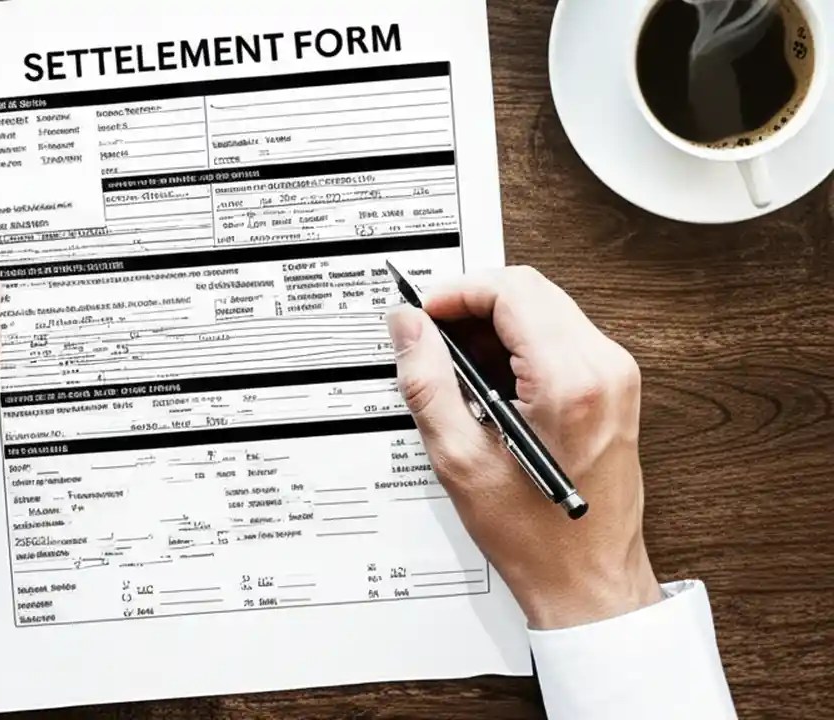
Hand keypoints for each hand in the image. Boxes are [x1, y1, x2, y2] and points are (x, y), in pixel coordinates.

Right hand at [385, 266, 661, 628]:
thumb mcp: (460, 459)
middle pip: (531, 290)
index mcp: (570, 381)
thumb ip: (427, 382)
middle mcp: (604, 370)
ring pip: (546, 308)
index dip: (458, 292)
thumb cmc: (537, 537)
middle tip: (432, 337)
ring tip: (457, 369)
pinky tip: (488, 383)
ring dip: (495, 325)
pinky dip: (518, 344)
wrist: (589, 580)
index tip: (424, 313)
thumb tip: (408, 329)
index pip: (512, 291)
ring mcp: (616, 377)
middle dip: (473, 304)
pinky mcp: (614, 388)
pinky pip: (561, 336)